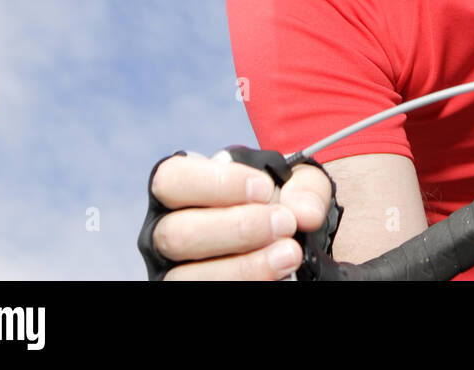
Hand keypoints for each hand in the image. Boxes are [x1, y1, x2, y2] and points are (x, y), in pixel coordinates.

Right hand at [144, 150, 332, 280]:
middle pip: (177, 233)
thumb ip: (304, 190)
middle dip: (238, 228)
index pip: (172, 180)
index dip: (217, 183)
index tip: (264, 190)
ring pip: (187, 276)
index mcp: (183, 192)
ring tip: (289, 254)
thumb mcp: (298, 186)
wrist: (296, 241)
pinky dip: (249, 282)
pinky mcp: (196, 292)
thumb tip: (304, 212)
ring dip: (245, 266)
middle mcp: (169, 233)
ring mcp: (177, 270)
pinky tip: (278, 274)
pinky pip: (211, 294)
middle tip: (284, 224)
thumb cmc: (283, 206)